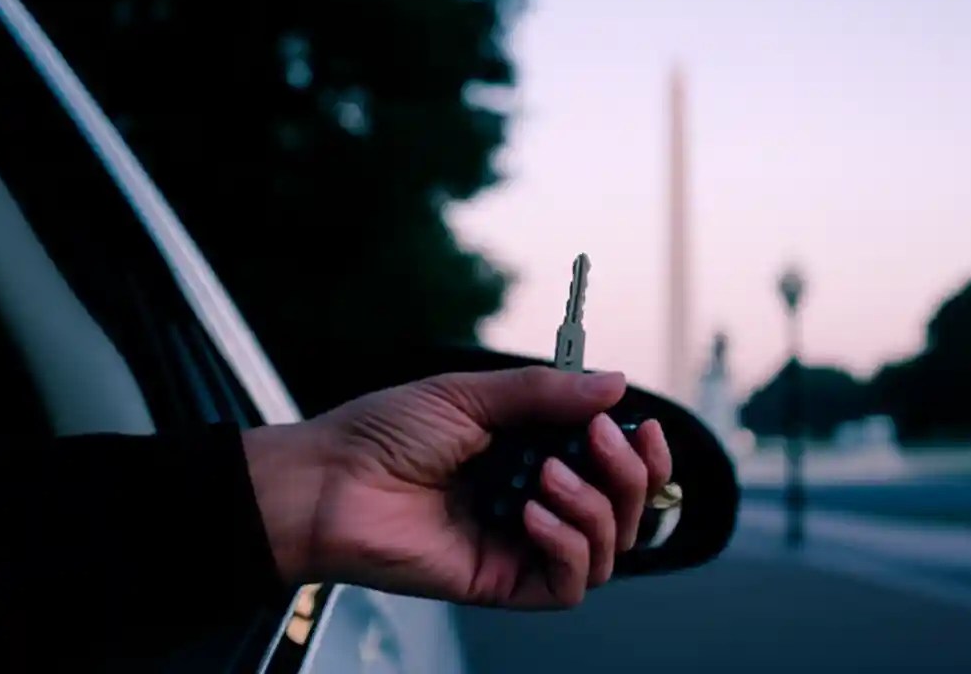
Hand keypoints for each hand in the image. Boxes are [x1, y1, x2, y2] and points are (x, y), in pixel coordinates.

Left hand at [243, 366, 672, 608]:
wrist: (327, 483)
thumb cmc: (383, 435)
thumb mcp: (470, 395)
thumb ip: (546, 392)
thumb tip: (616, 385)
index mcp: (535, 454)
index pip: (616, 467)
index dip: (644, 455)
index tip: (643, 428)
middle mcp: (538, 502)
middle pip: (626, 510)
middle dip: (627, 475)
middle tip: (593, 441)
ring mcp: (522, 545)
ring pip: (608, 549)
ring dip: (595, 508)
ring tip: (546, 477)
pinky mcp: (503, 583)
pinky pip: (570, 585)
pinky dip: (568, 549)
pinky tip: (534, 517)